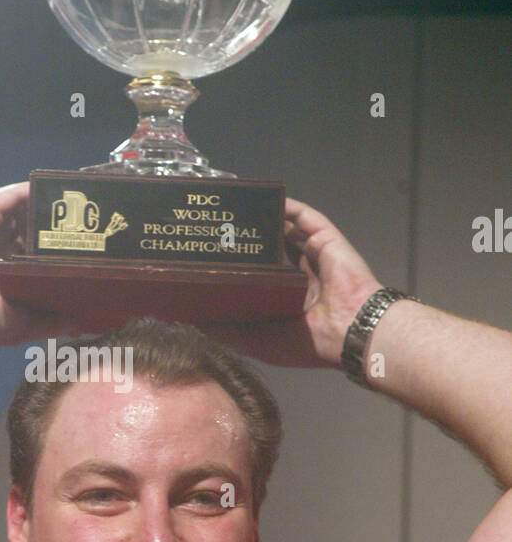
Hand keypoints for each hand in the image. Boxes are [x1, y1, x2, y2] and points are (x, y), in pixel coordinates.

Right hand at [0, 181, 83, 345]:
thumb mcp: (21, 325)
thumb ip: (49, 323)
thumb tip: (78, 324)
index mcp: (4, 277)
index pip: (35, 263)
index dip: (56, 258)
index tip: (84, 257)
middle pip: (33, 234)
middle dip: (56, 232)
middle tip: (87, 230)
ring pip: (24, 212)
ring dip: (47, 208)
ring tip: (76, 205)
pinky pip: (10, 196)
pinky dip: (29, 190)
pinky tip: (50, 188)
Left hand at [202, 198, 381, 367]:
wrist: (348, 331)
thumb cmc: (308, 342)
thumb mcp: (259, 342)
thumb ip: (229, 331)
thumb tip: (194, 320)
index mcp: (287, 298)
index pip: (258, 276)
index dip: (238, 266)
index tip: (209, 258)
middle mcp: (300, 273)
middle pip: (268, 248)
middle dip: (246, 239)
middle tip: (216, 231)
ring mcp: (313, 252)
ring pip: (283, 227)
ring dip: (261, 218)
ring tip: (233, 210)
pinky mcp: (324, 237)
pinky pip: (302, 214)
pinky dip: (284, 205)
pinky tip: (261, 199)